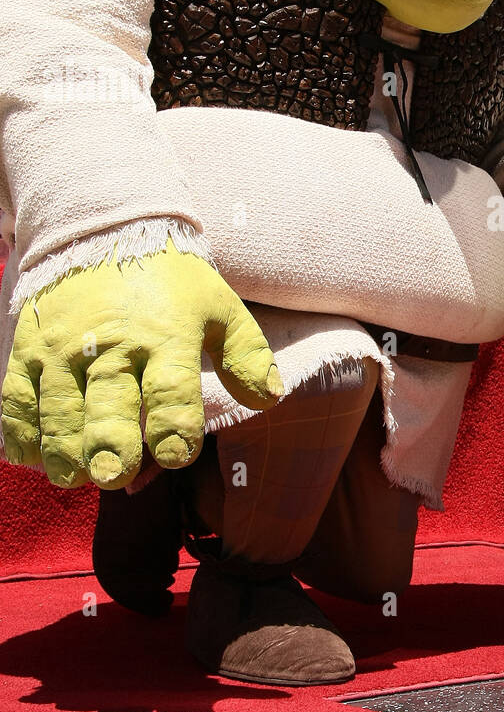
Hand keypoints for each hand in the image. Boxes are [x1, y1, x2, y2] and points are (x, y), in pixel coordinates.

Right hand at [1, 240, 281, 489]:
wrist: (107, 232)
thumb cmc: (173, 284)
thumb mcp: (220, 308)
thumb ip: (247, 356)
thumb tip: (271, 400)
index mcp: (166, 337)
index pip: (172, 389)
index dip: (175, 426)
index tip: (176, 454)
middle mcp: (112, 345)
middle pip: (108, 403)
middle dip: (110, 445)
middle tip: (113, 473)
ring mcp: (64, 349)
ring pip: (58, 409)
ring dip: (64, 450)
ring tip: (75, 479)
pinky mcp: (29, 351)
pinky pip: (17, 398)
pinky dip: (20, 433)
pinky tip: (32, 460)